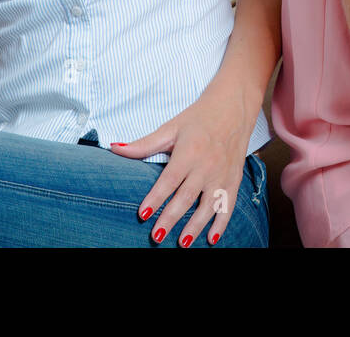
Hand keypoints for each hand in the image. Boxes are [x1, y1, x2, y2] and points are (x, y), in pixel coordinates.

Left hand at [109, 81, 258, 245]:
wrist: (234, 106)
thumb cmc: (199, 117)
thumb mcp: (171, 127)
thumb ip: (144, 144)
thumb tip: (115, 148)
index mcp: (189, 151)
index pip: (170, 180)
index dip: (156, 197)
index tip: (143, 214)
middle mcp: (207, 165)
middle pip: (187, 197)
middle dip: (171, 218)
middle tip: (157, 237)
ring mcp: (222, 173)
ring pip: (208, 205)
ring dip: (196, 226)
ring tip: (183, 243)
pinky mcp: (234, 178)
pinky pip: (228, 204)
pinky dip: (222, 223)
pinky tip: (213, 239)